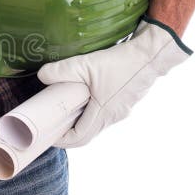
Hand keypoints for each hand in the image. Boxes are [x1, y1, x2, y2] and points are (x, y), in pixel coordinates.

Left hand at [37, 17, 190, 147]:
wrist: (152, 55)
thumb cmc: (121, 63)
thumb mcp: (86, 64)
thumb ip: (61, 71)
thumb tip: (42, 76)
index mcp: (103, 113)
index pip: (79, 137)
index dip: (62, 140)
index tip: (48, 135)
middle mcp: (113, 117)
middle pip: (87, 133)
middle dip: (69, 132)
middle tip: (53, 123)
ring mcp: (121, 110)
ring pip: (97, 123)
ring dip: (80, 121)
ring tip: (65, 110)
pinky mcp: (126, 102)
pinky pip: (105, 114)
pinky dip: (91, 111)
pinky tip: (84, 98)